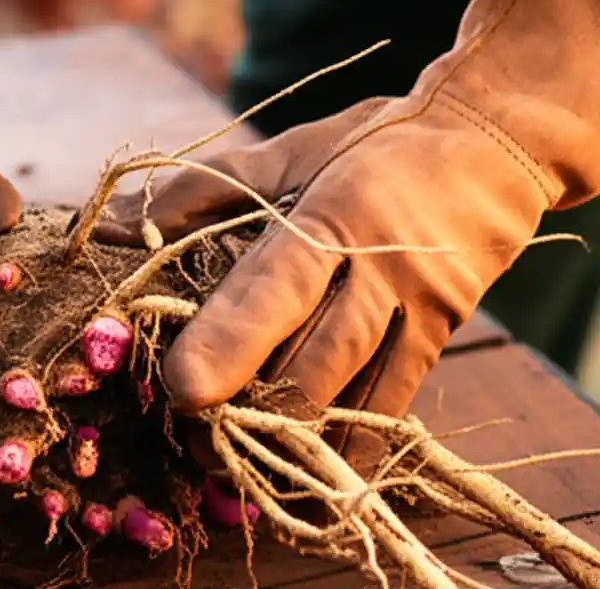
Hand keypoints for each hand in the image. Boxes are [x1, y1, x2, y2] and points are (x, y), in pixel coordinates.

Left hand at [96, 94, 549, 461]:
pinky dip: (350, 442)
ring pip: (350, 389)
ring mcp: (420, 305)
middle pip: (311, 357)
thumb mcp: (287, 151)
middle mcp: (380, 266)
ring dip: (289, 434)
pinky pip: (394, 404)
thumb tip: (115, 227)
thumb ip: (199, 193)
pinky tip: (309, 467)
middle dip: (249, 409)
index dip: (230, 341)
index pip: (276, 286)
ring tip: (232, 459)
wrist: (492, 140)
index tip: (183, 389)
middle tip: (193, 439)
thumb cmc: (369, 145)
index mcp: (332, 213)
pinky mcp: (444, 333)